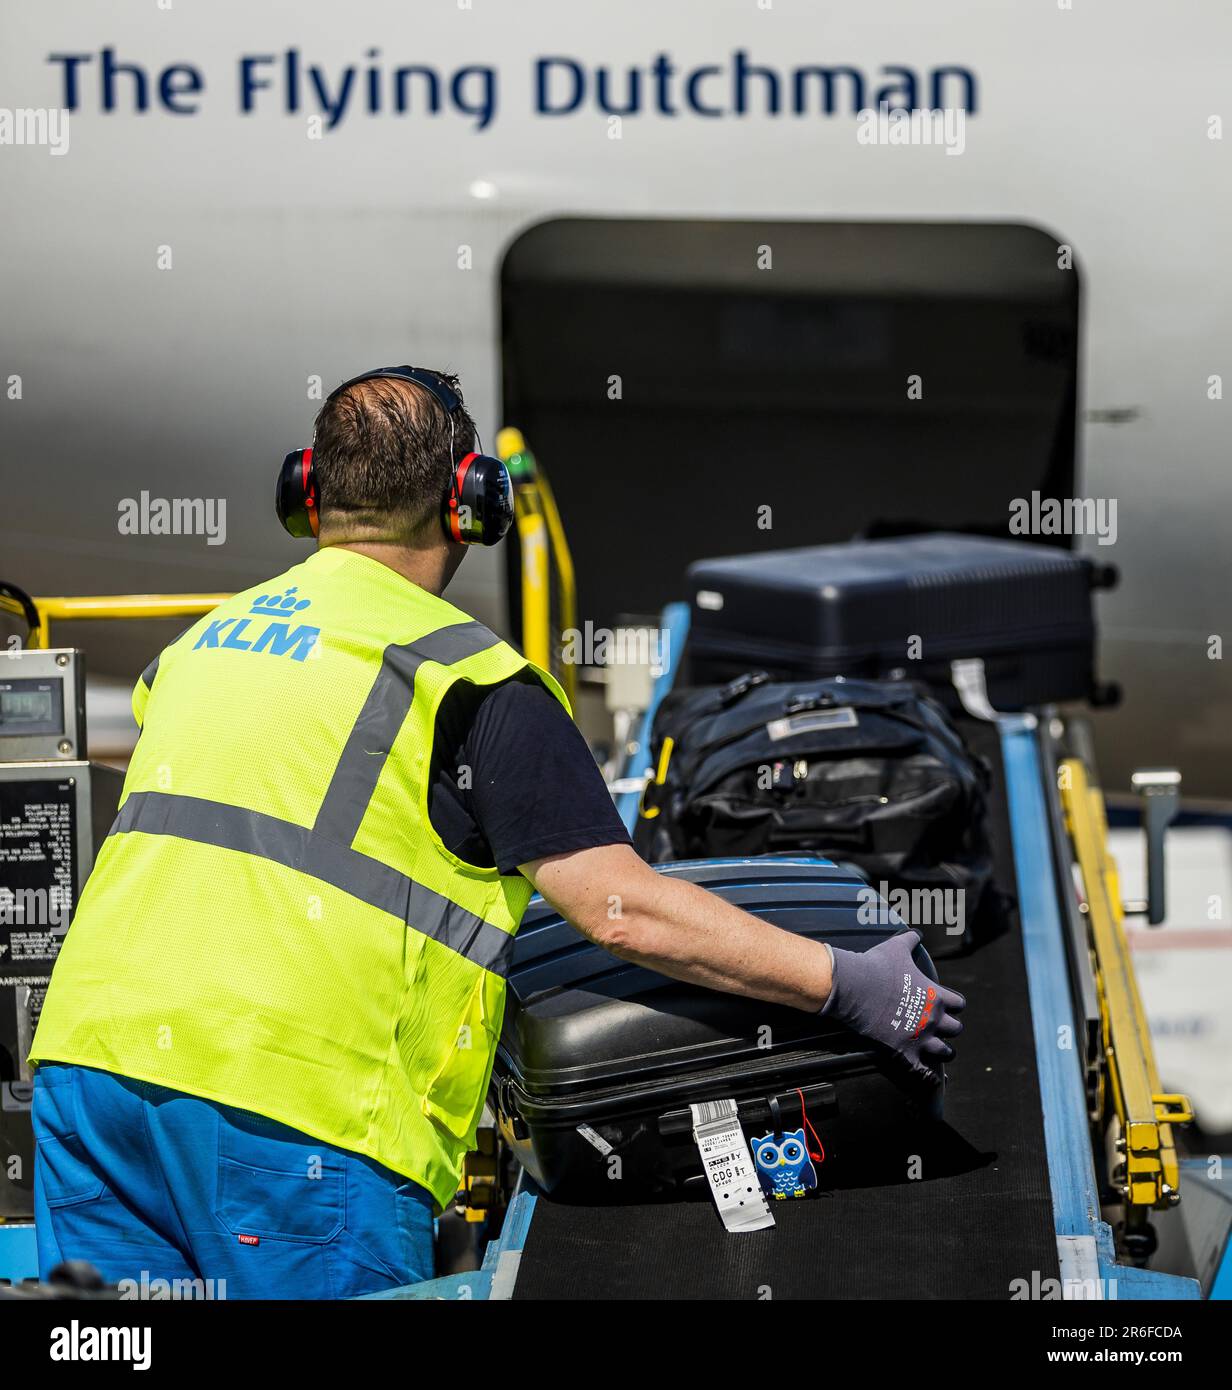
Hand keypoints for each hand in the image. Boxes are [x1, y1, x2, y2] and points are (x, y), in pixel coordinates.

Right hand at [820, 930, 965, 1089]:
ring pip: (947, 1052)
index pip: (960, 1004)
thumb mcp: (897, 947)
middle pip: (956, 1029)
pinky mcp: (905, 1053)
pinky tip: (927, 1075)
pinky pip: (925, 1073)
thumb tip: (917, 933)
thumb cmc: (876, 966)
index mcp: (936, 996)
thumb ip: (911, 940)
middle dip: (948, 1027)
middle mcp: (934, 1019)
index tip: (945, 1005)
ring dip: (942, 1050)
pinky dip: (927, 1075)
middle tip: (938, 1026)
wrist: (853, 986)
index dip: (953, 1004)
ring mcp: (921, 1038)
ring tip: (936, 1049)